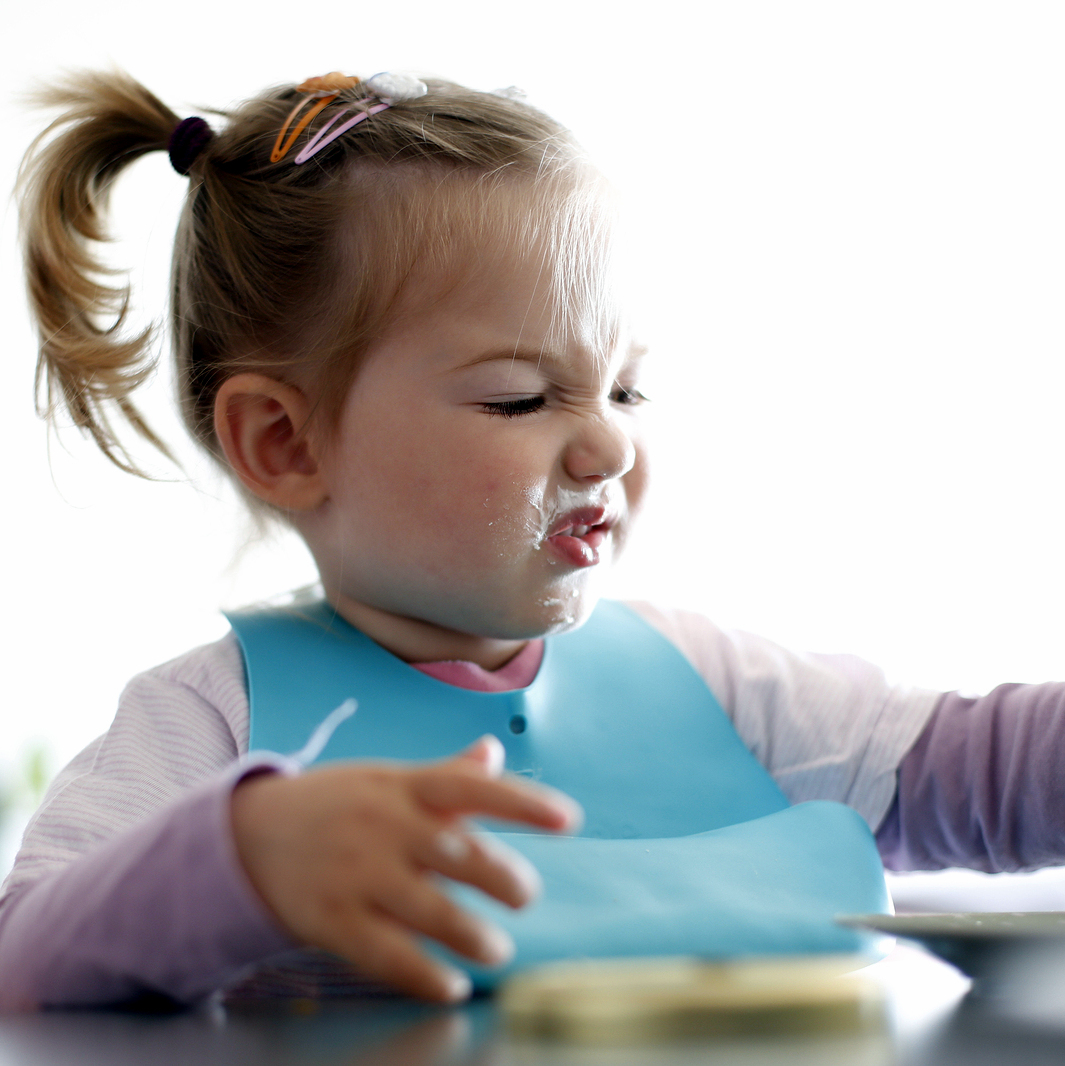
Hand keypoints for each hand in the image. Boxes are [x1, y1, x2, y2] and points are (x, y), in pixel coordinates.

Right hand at [230, 736, 579, 1001]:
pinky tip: (452, 985)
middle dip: (502, 877)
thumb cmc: (339, 804)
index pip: (471, 787)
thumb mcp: (388, 780)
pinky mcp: (332, 920)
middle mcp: (384, 826)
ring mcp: (356, 874)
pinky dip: (424, 975)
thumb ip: (446, 775)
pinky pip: (386, 954)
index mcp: (403, 786)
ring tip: (498, 950)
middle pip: (457, 851)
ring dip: (472, 935)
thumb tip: (495, 752)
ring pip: (428, 909)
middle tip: (526, 895)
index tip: (569, 820)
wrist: (249, 835)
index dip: (522, 803)